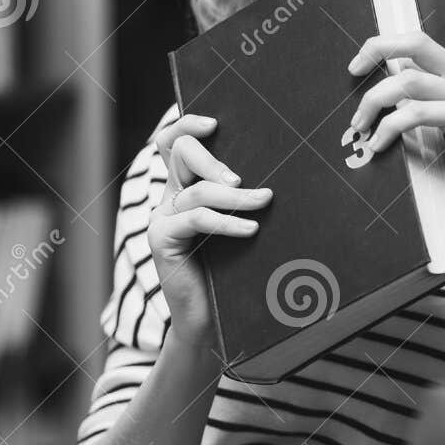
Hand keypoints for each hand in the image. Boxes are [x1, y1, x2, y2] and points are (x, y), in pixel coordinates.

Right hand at [147, 112, 273, 340]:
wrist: (210, 321)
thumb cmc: (233, 271)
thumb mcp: (240, 227)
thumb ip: (245, 200)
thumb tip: (281, 179)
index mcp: (185, 186)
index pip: (173, 141)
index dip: (187, 125)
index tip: (214, 122)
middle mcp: (169, 196)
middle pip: (178, 151)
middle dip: (211, 158)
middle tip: (240, 179)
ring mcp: (163, 217)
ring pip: (196, 189)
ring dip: (234, 195)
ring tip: (263, 201)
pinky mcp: (162, 240)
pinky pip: (196, 219)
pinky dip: (226, 222)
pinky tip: (250, 229)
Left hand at [345, 32, 444, 219]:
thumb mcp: (424, 123)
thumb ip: (408, 99)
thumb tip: (368, 84)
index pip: (417, 42)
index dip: (383, 45)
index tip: (356, 66)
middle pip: (415, 46)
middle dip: (377, 54)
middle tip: (352, 77)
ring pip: (409, 81)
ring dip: (375, 102)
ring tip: (361, 127)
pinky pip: (417, 112)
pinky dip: (390, 126)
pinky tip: (379, 144)